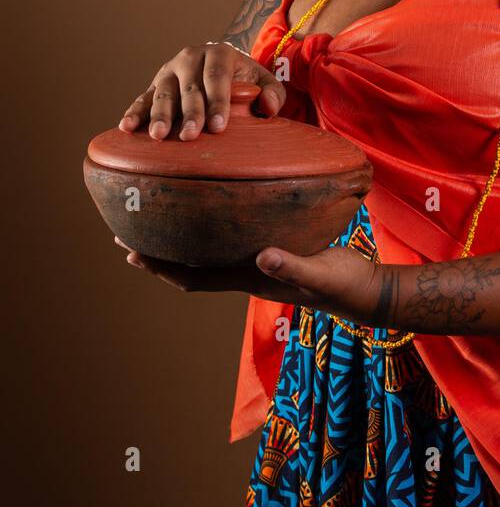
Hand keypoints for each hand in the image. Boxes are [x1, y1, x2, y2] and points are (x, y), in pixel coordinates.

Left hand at [114, 236, 387, 321]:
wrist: (366, 291)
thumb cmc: (344, 284)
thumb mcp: (322, 273)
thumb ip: (293, 266)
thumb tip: (262, 257)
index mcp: (252, 279)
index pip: (195, 277)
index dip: (162, 267)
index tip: (132, 253)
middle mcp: (247, 274)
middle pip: (190, 269)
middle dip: (158, 256)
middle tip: (126, 236)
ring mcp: (259, 266)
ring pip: (207, 258)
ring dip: (179, 245)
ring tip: (157, 224)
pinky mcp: (273, 254)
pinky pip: (230, 245)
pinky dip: (210, 234)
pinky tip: (211, 216)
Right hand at [118, 42, 285, 141]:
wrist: (221, 66)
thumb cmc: (244, 79)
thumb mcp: (264, 80)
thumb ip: (274, 93)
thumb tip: (268, 108)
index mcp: (219, 53)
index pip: (217, 76)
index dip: (218, 100)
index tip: (219, 126)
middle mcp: (190, 57)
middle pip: (189, 87)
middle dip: (190, 113)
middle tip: (190, 136)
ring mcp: (169, 70)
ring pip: (163, 93)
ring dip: (160, 115)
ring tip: (159, 136)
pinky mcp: (155, 84)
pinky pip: (143, 98)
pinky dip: (134, 112)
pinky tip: (126, 127)